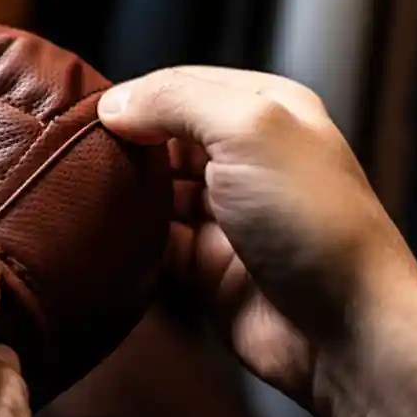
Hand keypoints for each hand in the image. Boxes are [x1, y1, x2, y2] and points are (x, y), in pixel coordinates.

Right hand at [99, 66, 413, 407]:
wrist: (346, 331)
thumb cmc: (312, 220)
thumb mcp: (248, 130)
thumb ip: (176, 101)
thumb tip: (113, 104)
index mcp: (266, 109)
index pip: (181, 85)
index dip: (133, 97)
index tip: (83, 115)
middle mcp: (248, 156)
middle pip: (164, 137)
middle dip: (122, 144)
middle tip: (70, 155)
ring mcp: (228, 213)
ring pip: (156, 190)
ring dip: (122, 192)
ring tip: (75, 193)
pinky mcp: (210, 266)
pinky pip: (156, 242)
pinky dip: (129, 238)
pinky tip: (97, 235)